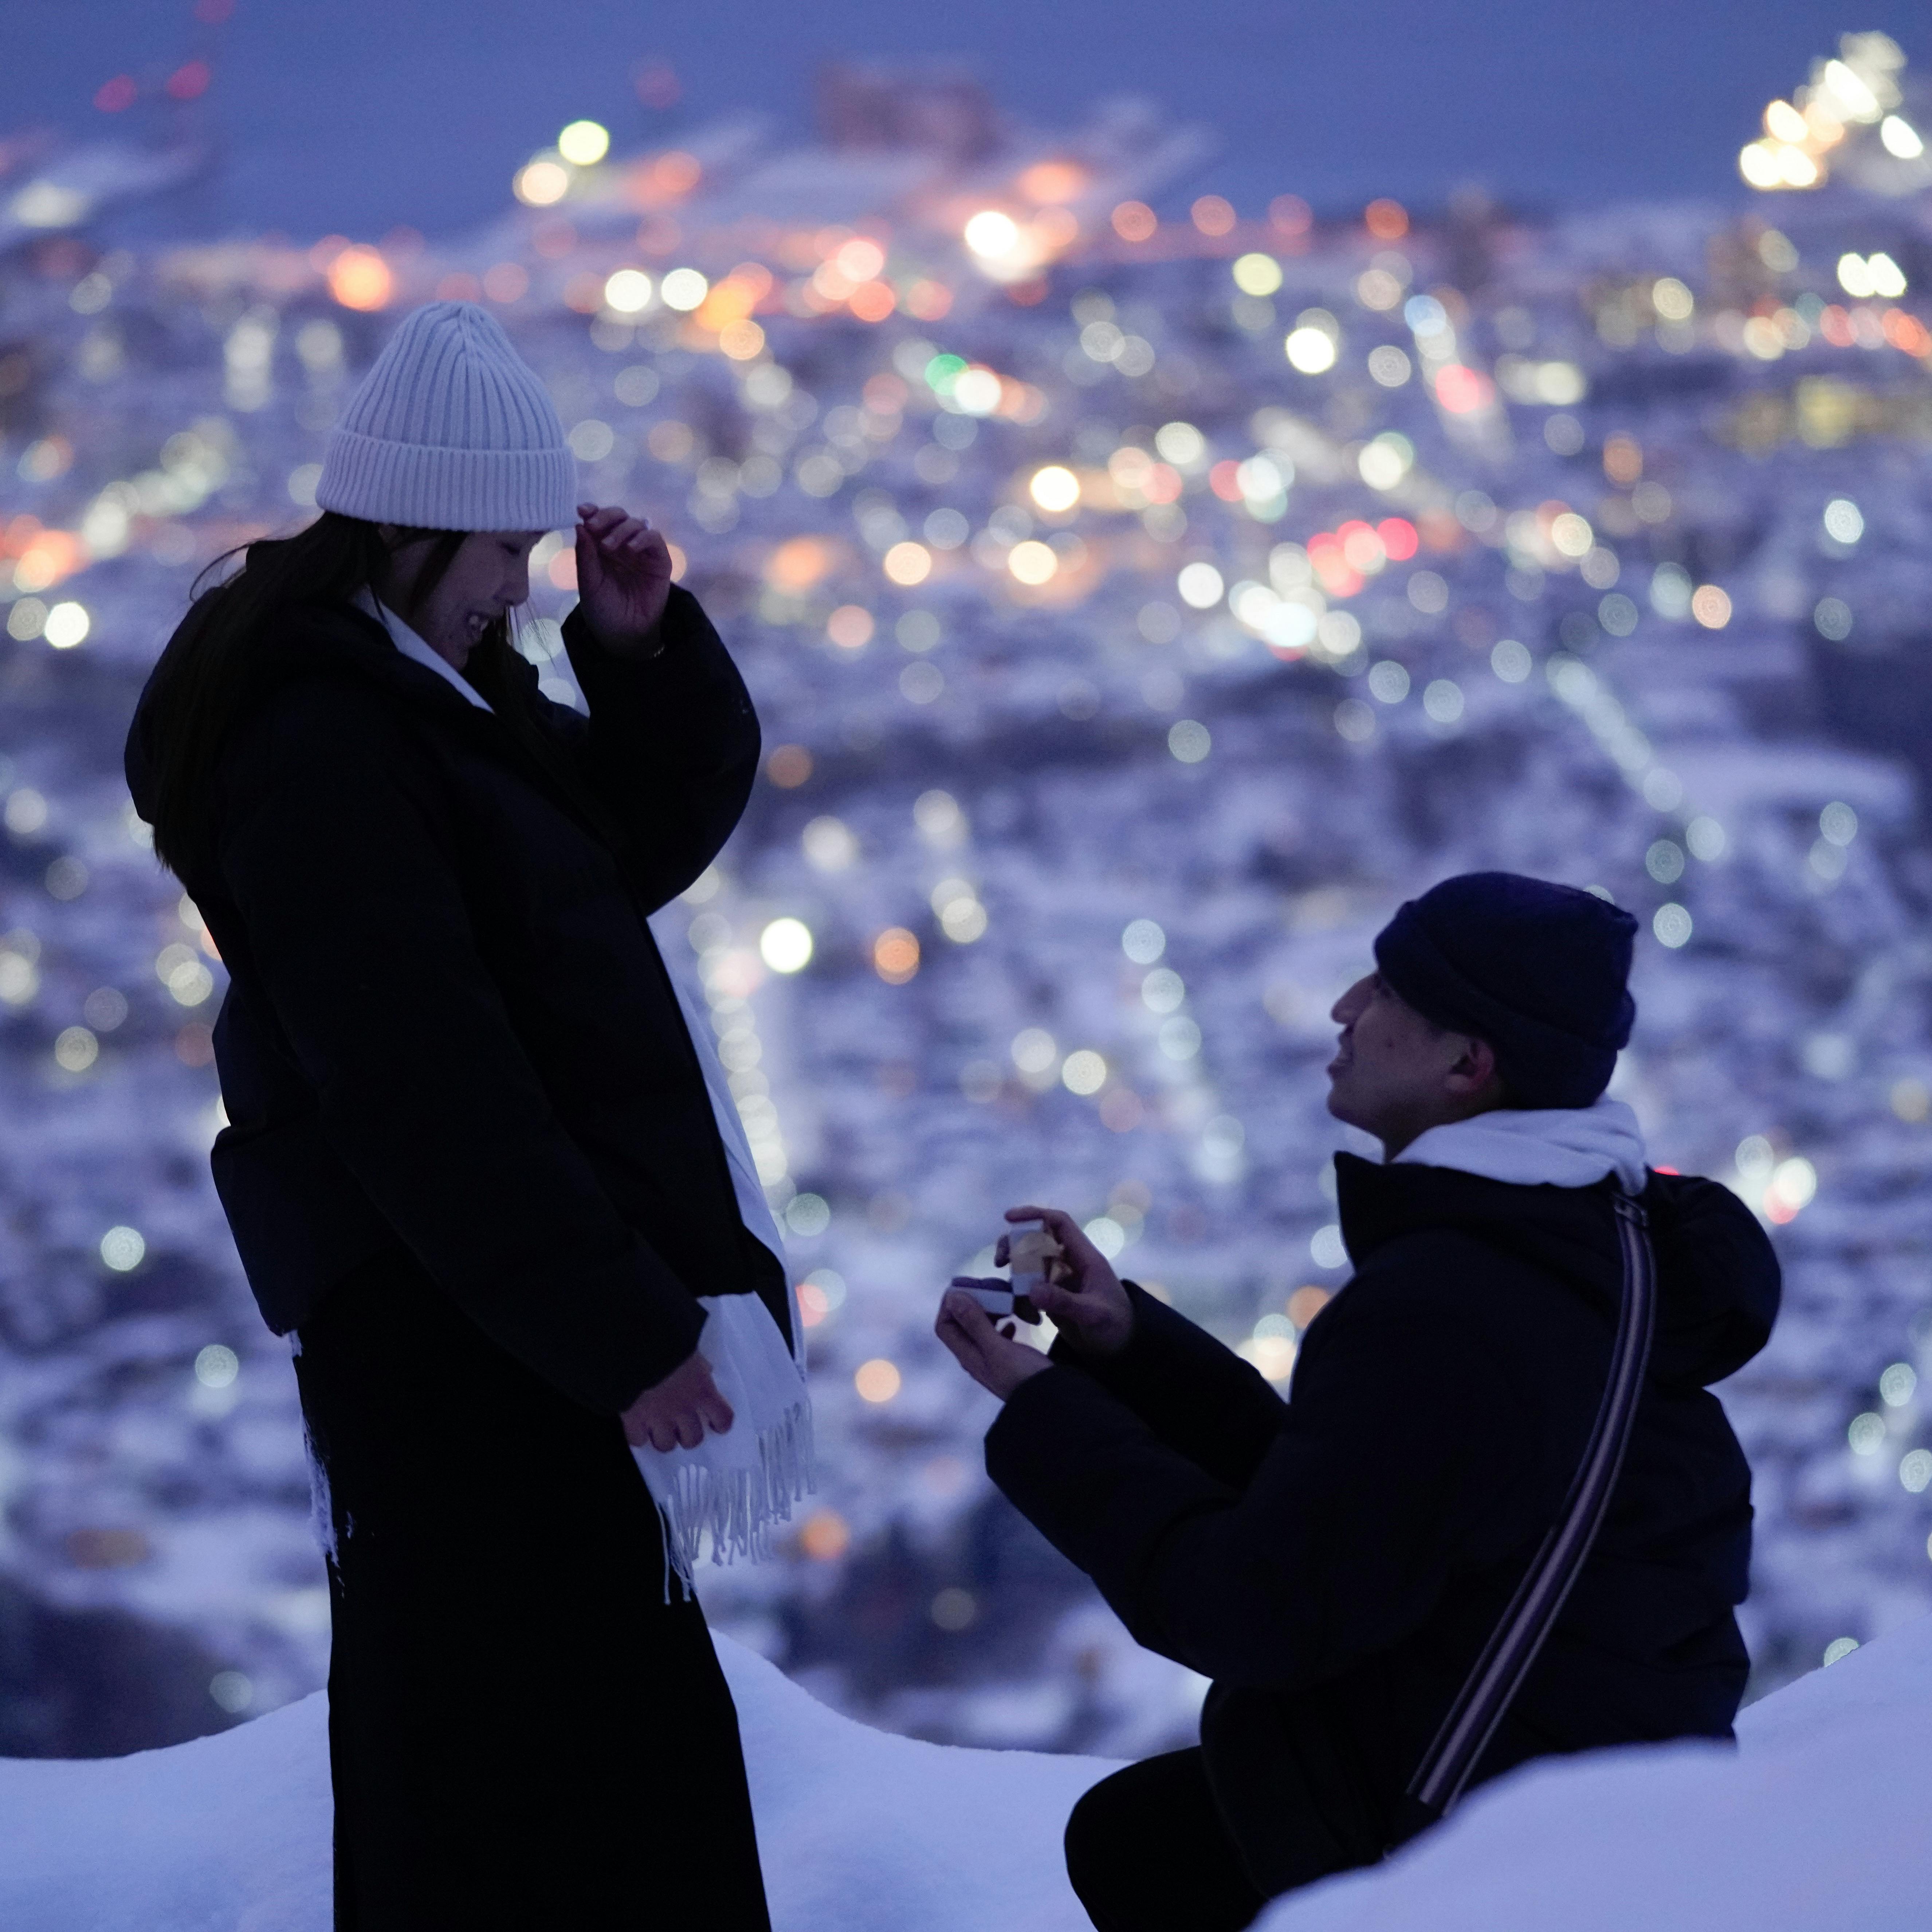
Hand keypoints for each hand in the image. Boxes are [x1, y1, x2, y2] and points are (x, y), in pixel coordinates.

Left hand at [575, 503, 673, 654]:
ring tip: (608, 547)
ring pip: (636, 523)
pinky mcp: (659, 560)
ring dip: (621, 529)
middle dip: (605, 516)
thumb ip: (585, 554)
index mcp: (601, 547)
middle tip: (594, 526)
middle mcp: (622, 544)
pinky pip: (654, 539)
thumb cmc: (602, 609)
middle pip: (618, 516)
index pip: (598, 520)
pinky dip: (643, 538)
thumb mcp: (588, 582)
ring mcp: (641, 551)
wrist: (624, 635)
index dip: (592, 510)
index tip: (581, 510)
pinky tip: (631, 547)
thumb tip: (579, 523)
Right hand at [621, 1350, 733, 1451]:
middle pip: (693, 1439)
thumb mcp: (693, 1352)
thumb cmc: (670, 1343)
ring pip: (666, 1445)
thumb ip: (700, 1367)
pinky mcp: (634, 1419)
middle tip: (680, 1427)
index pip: (723, 1418)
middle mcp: (683, 1409)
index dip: (720, 1424)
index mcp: (702, 1390)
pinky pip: (638, 1440)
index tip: (714, 1424)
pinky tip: (637, 1426)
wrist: (638, 1343)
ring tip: (657, 1429)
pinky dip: (638, 1436)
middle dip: (687, 1435)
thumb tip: (705, 1371)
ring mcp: (659, 1417)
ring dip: (663, 1438)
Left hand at [935, 1289, 1052, 1400]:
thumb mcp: (997, 1347)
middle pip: (962, 1324)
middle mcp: (975, 1357)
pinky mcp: (1007, 1360)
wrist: (1048, 1402)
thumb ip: (975, 1323)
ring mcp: (991, 1360)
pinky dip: (1003, 1324)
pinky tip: (1014, 1321)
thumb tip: (952, 1297)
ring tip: (1005, 1303)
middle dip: (973, 1304)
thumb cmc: (1022, 1375)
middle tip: (992, 1290)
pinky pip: (997, 1336)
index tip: (968, 1287)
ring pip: (981, 1328)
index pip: (944, 1325)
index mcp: (968, 1355)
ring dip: (989, 1312)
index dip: (950, 1304)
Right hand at [998, 1206, 1134, 1358]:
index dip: (1035, 1215)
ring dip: (1016, 1274)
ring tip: (1010, 1293)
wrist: (1122, 1350)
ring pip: (1030, 1264)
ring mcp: (1060, 1280)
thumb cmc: (1116, 1327)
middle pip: (1038, 1240)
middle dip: (1016, 1245)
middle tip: (1000, 1261)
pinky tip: (1026, 1315)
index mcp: (1085, 1257)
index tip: (1009, 1218)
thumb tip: (1032, 1290)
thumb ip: (1064, 1302)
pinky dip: (1022, 1297)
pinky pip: (1030, 1288)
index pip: (1060, 1223)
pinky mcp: (1052, 1297)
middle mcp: (1070, 1264)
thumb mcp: (1093, 1315)